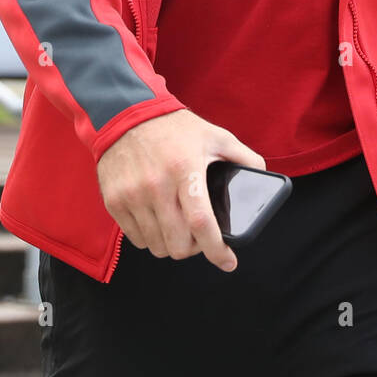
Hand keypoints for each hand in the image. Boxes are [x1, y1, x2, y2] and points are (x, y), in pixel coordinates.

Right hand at [96, 108, 265, 270]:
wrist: (128, 114)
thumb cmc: (175, 128)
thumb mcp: (215, 136)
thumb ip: (243, 157)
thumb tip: (262, 179)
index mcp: (186, 170)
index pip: (201, 223)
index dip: (216, 250)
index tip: (228, 262)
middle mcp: (156, 186)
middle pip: (178, 244)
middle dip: (195, 248)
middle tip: (200, 236)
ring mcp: (132, 195)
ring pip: (157, 246)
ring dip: (172, 244)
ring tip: (179, 227)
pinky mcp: (114, 201)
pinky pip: (136, 239)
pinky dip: (151, 237)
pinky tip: (159, 221)